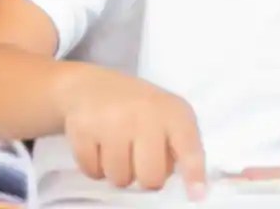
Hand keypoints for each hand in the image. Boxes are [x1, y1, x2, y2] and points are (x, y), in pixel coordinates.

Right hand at [55, 64, 206, 199]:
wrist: (89, 85)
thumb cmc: (136, 107)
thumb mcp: (166, 116)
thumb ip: (180, 147)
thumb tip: (192, 189)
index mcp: (172, 112)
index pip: (188, 148)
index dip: (193, 174)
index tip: (195, 194)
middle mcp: (145, 114)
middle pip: (151, 178)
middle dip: (144, 177)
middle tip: (138, 159)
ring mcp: (112, 120)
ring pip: (120, 179)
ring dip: (118, 172)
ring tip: (116, 149)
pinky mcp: (83, 128)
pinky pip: (93, 172)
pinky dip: (94, 167)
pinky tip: (98, 146)